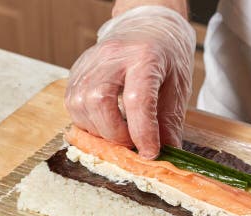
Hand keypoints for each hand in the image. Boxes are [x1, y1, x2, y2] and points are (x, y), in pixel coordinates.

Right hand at [65, 6, 195, 158]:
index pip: (137, 100)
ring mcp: (89, 62)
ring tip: (119, 133)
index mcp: (144, 56)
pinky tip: (105, 122)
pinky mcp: (76, 71)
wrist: (147, 26)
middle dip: (114, 134)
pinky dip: (88, 122)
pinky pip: (72, 104)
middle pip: (99, 102)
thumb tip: (166, 154)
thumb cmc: (165, 57)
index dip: (142, 132)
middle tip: (132, 143)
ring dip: (99, 130)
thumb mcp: (178, 86)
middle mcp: (111, 56)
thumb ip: (170, 121)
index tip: (150, 153)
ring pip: (79, 106)